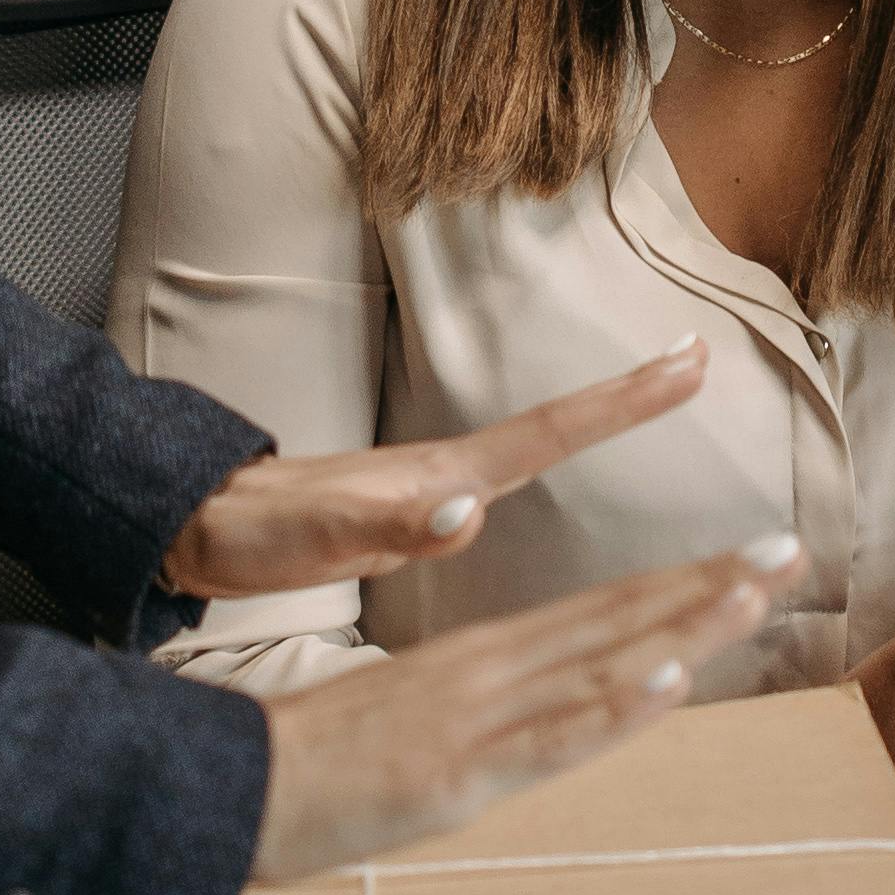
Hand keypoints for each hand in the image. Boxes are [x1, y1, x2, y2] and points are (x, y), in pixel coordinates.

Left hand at [165, 340, 710, 606]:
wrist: (196, 527)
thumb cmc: (254, 537)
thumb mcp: (316, 537)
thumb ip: (387, 525)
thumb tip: (467, 509)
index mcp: (439, 478)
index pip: (550, 434)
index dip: (621, 403)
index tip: (687, 361)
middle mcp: (446, 473)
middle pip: (559, 428)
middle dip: (631, 395)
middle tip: (698, 356)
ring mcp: (430, 488)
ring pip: (539, 448)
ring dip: (603, 420)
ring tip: (659, 391)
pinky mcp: (413, 510)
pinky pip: (509, 478)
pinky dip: (557, 455)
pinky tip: (566, 458)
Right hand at [252, 532, 801, 884]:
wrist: (229, 787)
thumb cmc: (310, 765)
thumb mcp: (409, 724)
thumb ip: (474, 712)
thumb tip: (532, 711)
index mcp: (477, 659)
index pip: (598, 613)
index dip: (679, 585)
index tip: (749, 558)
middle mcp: (488, 672)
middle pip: (616, 622)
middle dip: (707, 589)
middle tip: (788, 550)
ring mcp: (477, 718)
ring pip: (601, 664)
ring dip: (684, 627)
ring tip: (755, 590)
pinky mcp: (458, 770)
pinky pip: (549, 737)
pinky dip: (611, 708)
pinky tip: (667, 681)